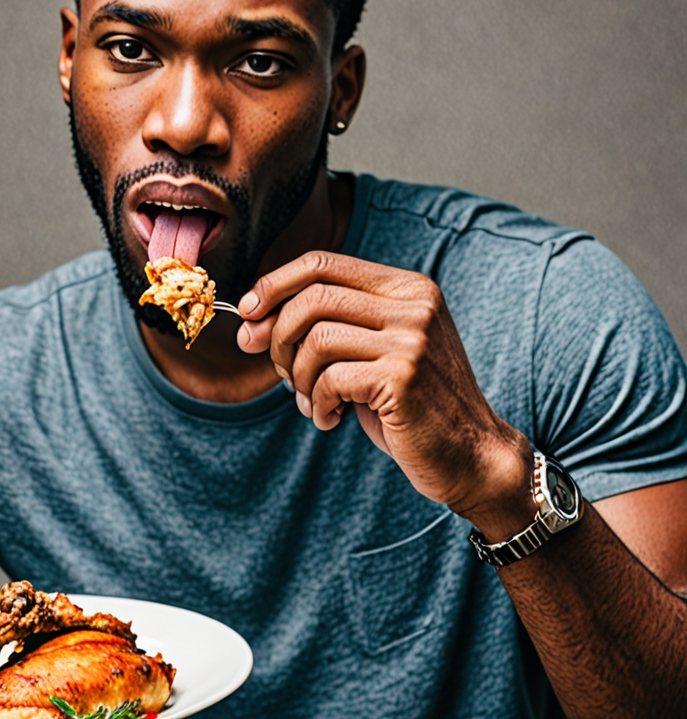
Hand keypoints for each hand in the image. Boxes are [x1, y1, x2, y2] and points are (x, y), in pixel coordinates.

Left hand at [236, 250, 530, 518]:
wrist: (471, 455)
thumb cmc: (411, 404)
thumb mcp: (374, 351)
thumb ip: (327, 326)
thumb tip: (249, 320)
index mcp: (406, 287)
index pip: (322, 263)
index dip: (274, 284)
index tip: (248, 313)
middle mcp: (413, 304)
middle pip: (312, 298)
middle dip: (279, 336)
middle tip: (281, 372)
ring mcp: (411, 339)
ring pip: (316, 338)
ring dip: (299, 377)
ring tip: (311, 402)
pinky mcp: (404, 377)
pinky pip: (330, 379)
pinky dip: (318, 404)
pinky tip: (329, 420)